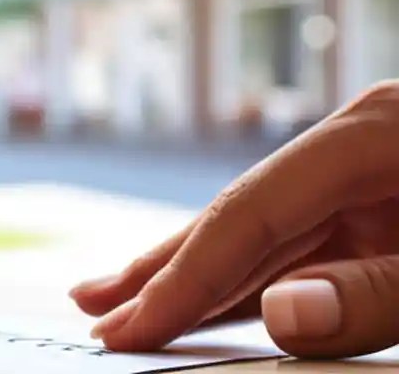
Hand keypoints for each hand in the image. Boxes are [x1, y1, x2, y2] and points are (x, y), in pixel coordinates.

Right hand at [70, 82, 398, 359]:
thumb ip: (378, 293)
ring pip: (260, 236)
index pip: (246, 212)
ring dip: (194, 277)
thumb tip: (284, 316)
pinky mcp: (380, 205)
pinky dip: (250, 282)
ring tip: (127, 305)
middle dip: (161, 269)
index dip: (184, 277)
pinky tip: (208, 302)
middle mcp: (352, 148)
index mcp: (369, 137)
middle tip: (95, 310)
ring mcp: (365, 177)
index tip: (132, 329)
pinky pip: (299, 249)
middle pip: (235, 216)